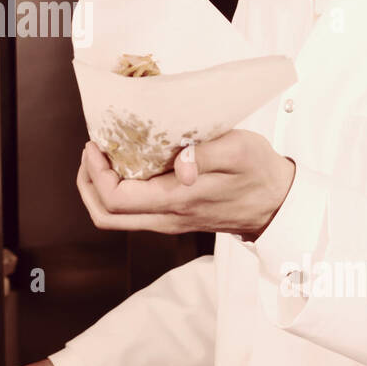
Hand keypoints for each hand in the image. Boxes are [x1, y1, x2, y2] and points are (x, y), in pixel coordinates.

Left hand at [76, 132, 294, 238]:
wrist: (278, 203)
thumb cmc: (259, 173)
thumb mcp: (239, 153)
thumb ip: (206, 155)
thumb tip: (180, 164)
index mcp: (176, 202)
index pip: (116, 199)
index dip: (96, 173)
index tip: (96, 145)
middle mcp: (166, 218)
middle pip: (106, 216)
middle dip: (88, 184)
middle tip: (91, 152)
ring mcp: (168, 220)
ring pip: (116, 217)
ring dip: (100, 187)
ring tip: (104, 156)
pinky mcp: (173, 216)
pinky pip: (133, 211)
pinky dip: (119, 188)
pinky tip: (128, 162)